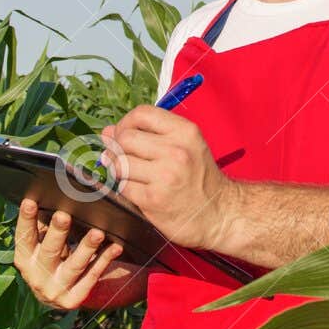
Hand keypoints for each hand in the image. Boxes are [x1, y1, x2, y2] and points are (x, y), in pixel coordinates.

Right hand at [13, 197, 134, 311]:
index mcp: (25, 259)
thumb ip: (43, 227)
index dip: (26, 220)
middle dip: (57, 233)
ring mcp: (55, 290)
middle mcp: (36, 277)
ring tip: (97, 233)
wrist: (55, 296)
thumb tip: (51, 198)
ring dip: (86, 248)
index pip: (24, 237)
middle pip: (49, 251)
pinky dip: (104, 261)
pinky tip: (115, 247)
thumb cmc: (50, 259)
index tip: (30, 201)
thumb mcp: (41, 246)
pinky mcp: (73, 299)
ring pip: (74, 266)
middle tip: (64, 215)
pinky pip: (91, 277)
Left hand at [100, 105, 236, 249]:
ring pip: (119, 163)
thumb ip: (149, 135)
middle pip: (125, 138)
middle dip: (118, 148)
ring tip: (133, 176)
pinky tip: (139, 191)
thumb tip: (108, 132)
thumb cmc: (200, 179)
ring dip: (120, 170)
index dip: (125, 123)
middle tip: (125, 158)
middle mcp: (176, 151)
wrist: (220, 214)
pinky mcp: (154, 199)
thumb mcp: (185, 146)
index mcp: (185, 132)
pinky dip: (125, 189)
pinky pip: (123, 186)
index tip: (124, 134)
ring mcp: (165, 176)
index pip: (141, 114)